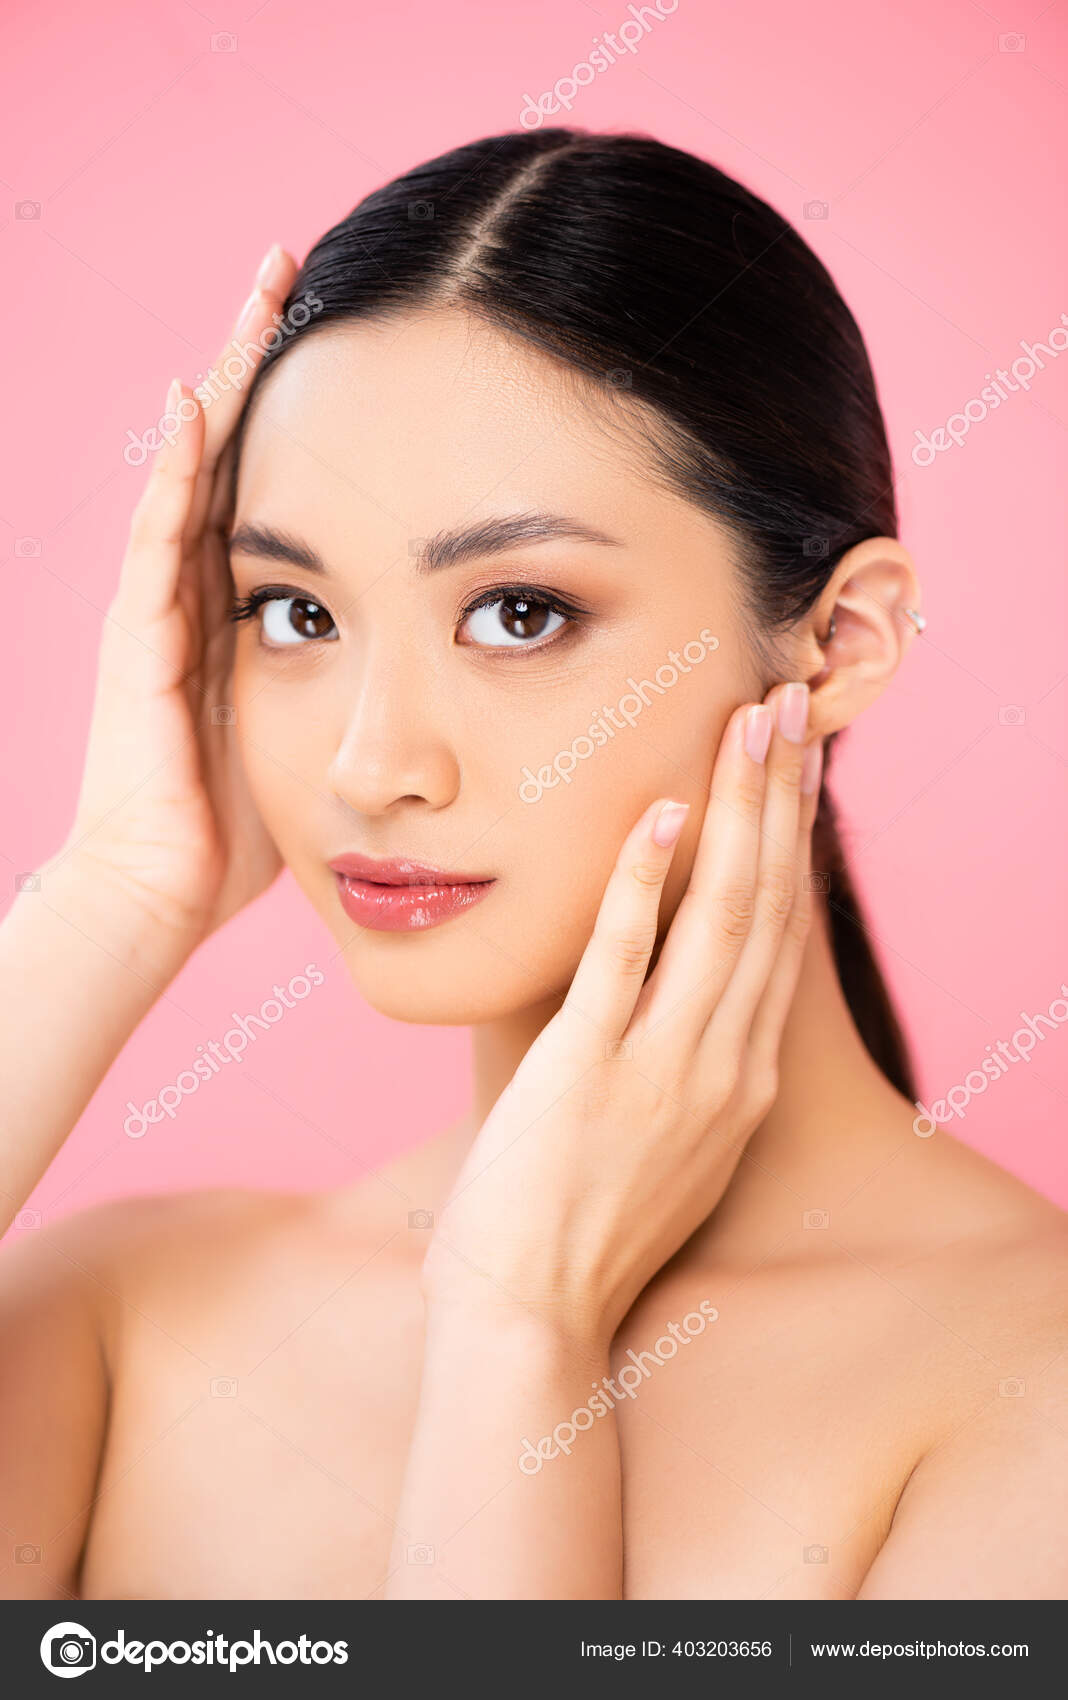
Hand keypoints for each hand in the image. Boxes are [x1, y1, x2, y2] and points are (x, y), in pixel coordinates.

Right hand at [55, 246, 298, 959]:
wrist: (161, 890)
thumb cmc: (236, 826)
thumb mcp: (311, 733)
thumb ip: (351, 684)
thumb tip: (443, 665)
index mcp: (239, 604)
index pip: (273, 478)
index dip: (305, 406)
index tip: (355, 335)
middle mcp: (194, 587)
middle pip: (234, 445)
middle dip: (266, 359)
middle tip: (301, 268)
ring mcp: (159, 606)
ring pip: (199, 466)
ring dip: (231, 380)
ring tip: (265, 295)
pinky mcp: (138, 639)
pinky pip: (160, 538)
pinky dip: (181, 470)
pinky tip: (203, 400)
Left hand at [422, 681, 821, 1347]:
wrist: (531, 1315)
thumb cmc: (578, 1226)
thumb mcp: (663, 1141)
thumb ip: (677, 1062)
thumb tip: (661, 987)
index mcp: (739, 1079)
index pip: (780, 934)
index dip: (791, 839)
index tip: (796, 766)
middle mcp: (721, 1066)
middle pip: (767, 905)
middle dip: (781, 796)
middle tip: (790, 705)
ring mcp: (662, 1068)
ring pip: (718, 916)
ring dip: (735, 811)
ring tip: (749, 726)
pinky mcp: (589, 1071)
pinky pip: (624, 960)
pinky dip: (645, 882)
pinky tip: (658, 813)